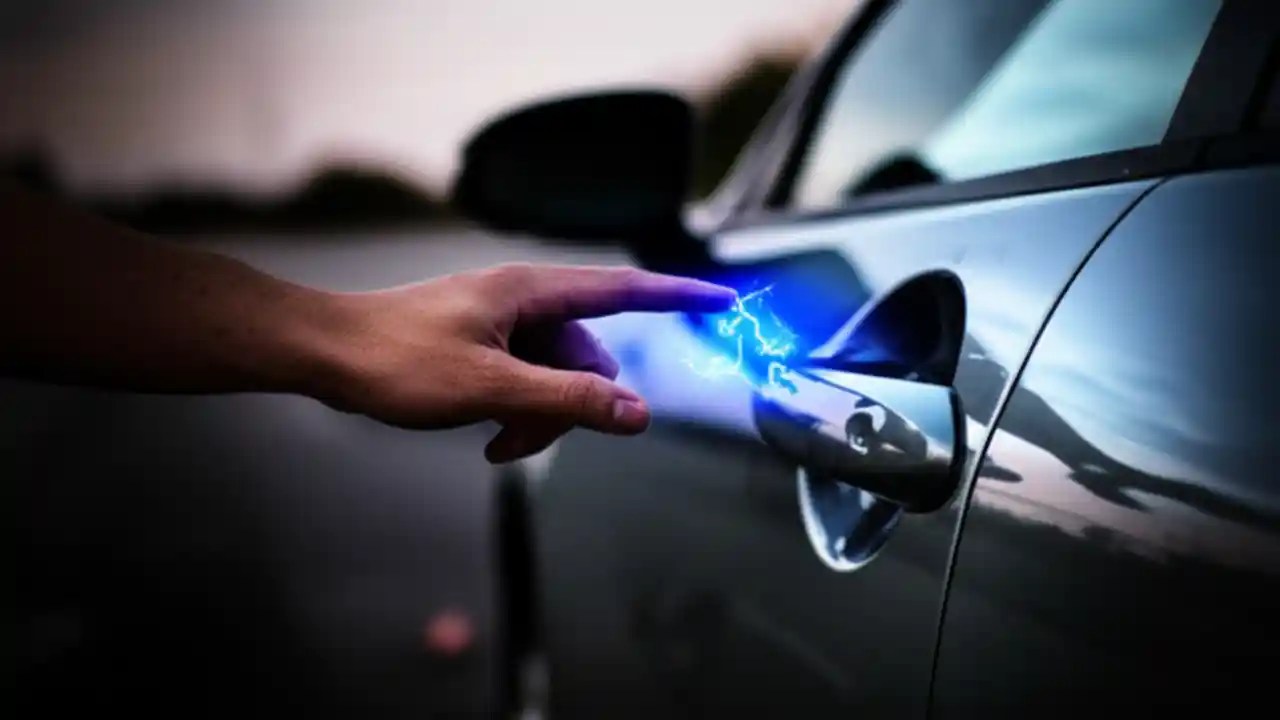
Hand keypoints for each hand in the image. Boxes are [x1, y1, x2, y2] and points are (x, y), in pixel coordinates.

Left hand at [315, 263, 733, 462]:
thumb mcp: (490, 388)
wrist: (324, 353)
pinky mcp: (483, 344)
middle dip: (572, 402)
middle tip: (524, 436)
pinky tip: (488, 435)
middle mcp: (522, 299)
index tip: (724, 300)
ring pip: (557, 374)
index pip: (623, 289)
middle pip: (588, 353)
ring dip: (540, 415)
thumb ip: (567, 399)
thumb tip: (637, 413)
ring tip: (497, 442)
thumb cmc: (394, 359)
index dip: (678, 296)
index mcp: (531, 290)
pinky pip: (527, 378)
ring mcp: (502, 322)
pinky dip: (519, 410)